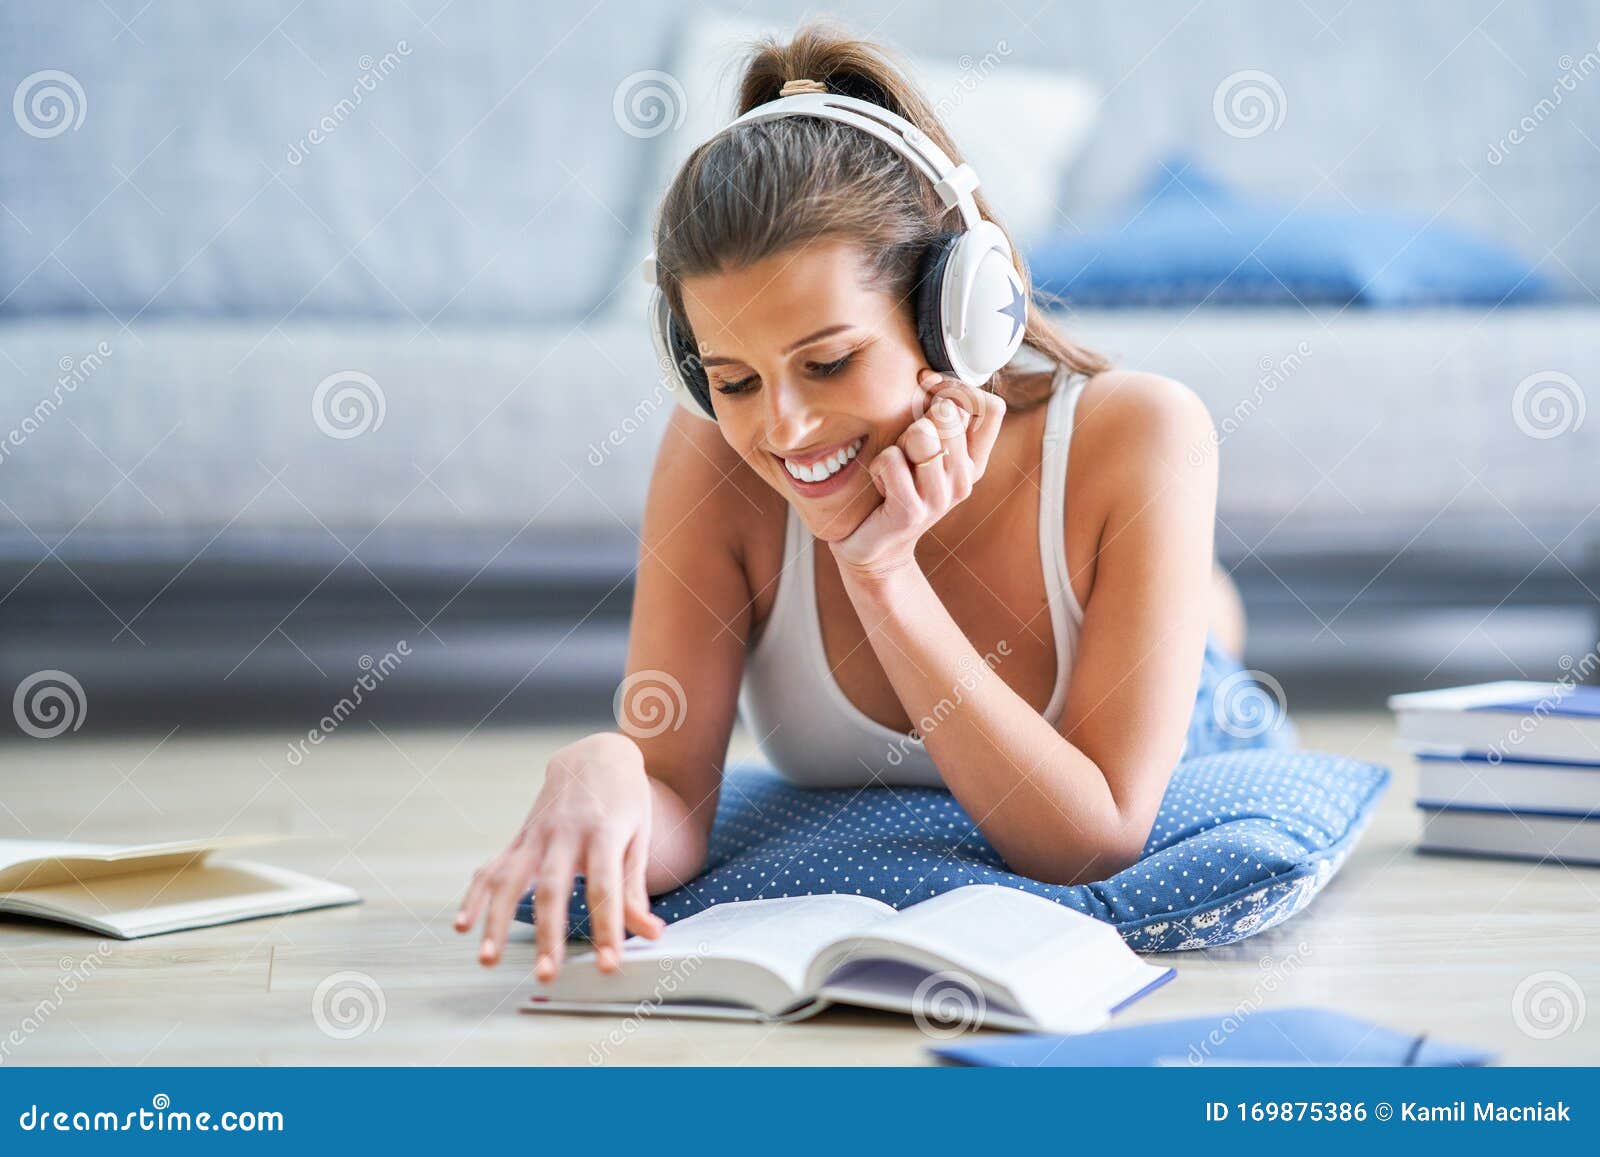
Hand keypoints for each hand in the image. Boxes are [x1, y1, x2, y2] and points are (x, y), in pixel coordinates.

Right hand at [454, 731, 662, 980]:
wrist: (594, 756)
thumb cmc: (625, 800)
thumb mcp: (640, 836)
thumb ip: (636, 888)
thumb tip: (650, 934)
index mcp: (604, 832)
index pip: (605, 887)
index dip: (608, 927)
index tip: (610, 965)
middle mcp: (565, 833)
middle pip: (553, 888)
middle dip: (548, 934)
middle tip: (546, 976)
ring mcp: (536, 834)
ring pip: (510, 879)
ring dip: (496, 921)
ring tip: (488, 959)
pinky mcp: (519, 837)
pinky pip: (491, 868)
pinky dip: (474, 896)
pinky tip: (462, 925)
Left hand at [831, 369, 1005, 579]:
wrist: (875, 546)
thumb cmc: (894, 487)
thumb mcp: (922, 449)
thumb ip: (935, 418)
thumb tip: (927, 377)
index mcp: (974, 461)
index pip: (992, 408)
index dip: (958, 388)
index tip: (928, 389)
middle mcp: (965, 480)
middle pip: (949, 415)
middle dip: (915, 419)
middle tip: (903, 449)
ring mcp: (941, 498)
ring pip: (921, 434)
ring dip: (896, 443)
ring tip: (894, 466)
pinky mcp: (912, 511)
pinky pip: (891, 460)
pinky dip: (876, 466)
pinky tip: (879, 485)